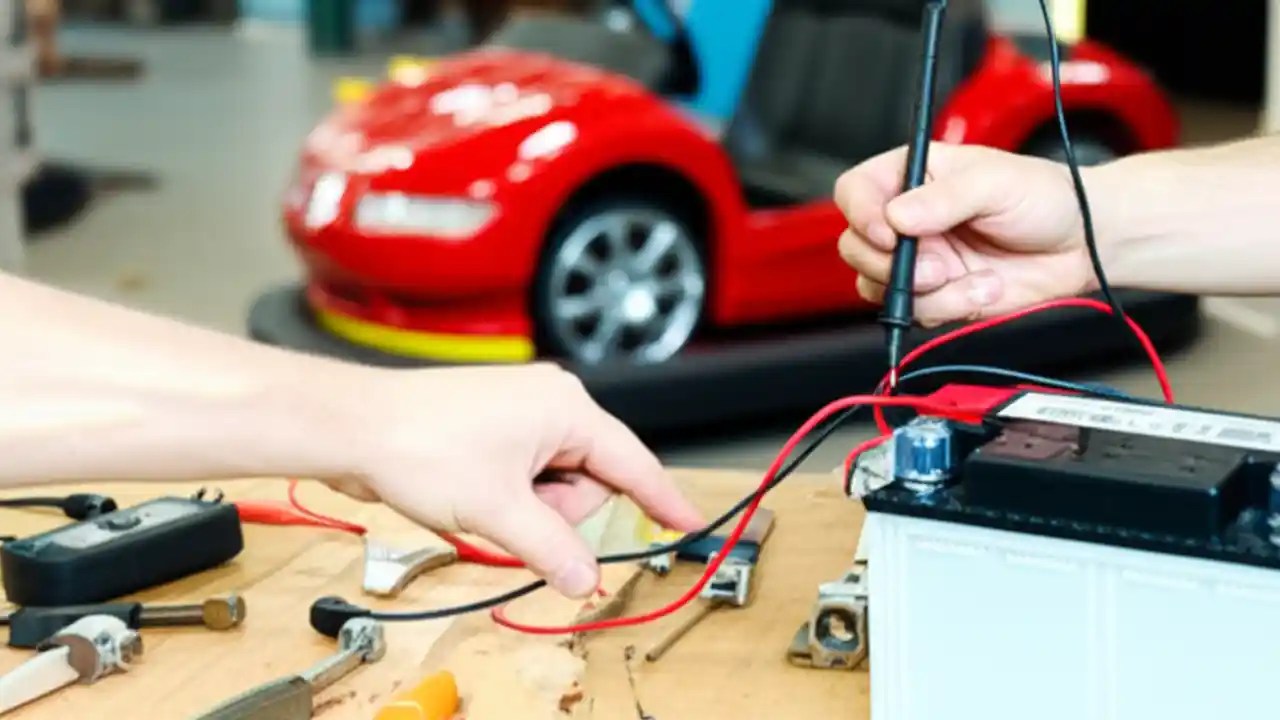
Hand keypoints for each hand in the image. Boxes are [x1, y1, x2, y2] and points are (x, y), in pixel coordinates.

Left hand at [324, 363, 703, 598]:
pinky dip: (510, 497)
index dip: (661, 498)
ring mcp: (521, 413)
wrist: (356, 426)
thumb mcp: (497, 510)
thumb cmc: (420, 443)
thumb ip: (551, 548)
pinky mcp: (495, 427)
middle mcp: (550, 403)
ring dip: (529, 508)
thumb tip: (585, 577)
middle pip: (590, 480)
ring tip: (482, 501)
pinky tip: (475, 495)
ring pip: (555, 483)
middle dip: (558, 512)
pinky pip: (526, 476)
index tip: (687, 522)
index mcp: (566, 408)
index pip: (632, 462)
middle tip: (511, 514)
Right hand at [835, 142, 1097, 326]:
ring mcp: (919, 260)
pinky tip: (984, 287)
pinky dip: (949, 307)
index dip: (861, 214)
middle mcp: (907, 220)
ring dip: (924, 291)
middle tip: (937, 264)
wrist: (1082, 244)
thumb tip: (897, 216)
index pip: (855, 191)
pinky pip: (915, 312)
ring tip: (969, 276)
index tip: (888, 232)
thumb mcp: (996, 182)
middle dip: (891, 264)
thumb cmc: (1045, 196)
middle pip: (856, 246)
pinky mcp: (936, 294)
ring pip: (878, 287)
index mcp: (913, 177)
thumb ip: (945, 197)